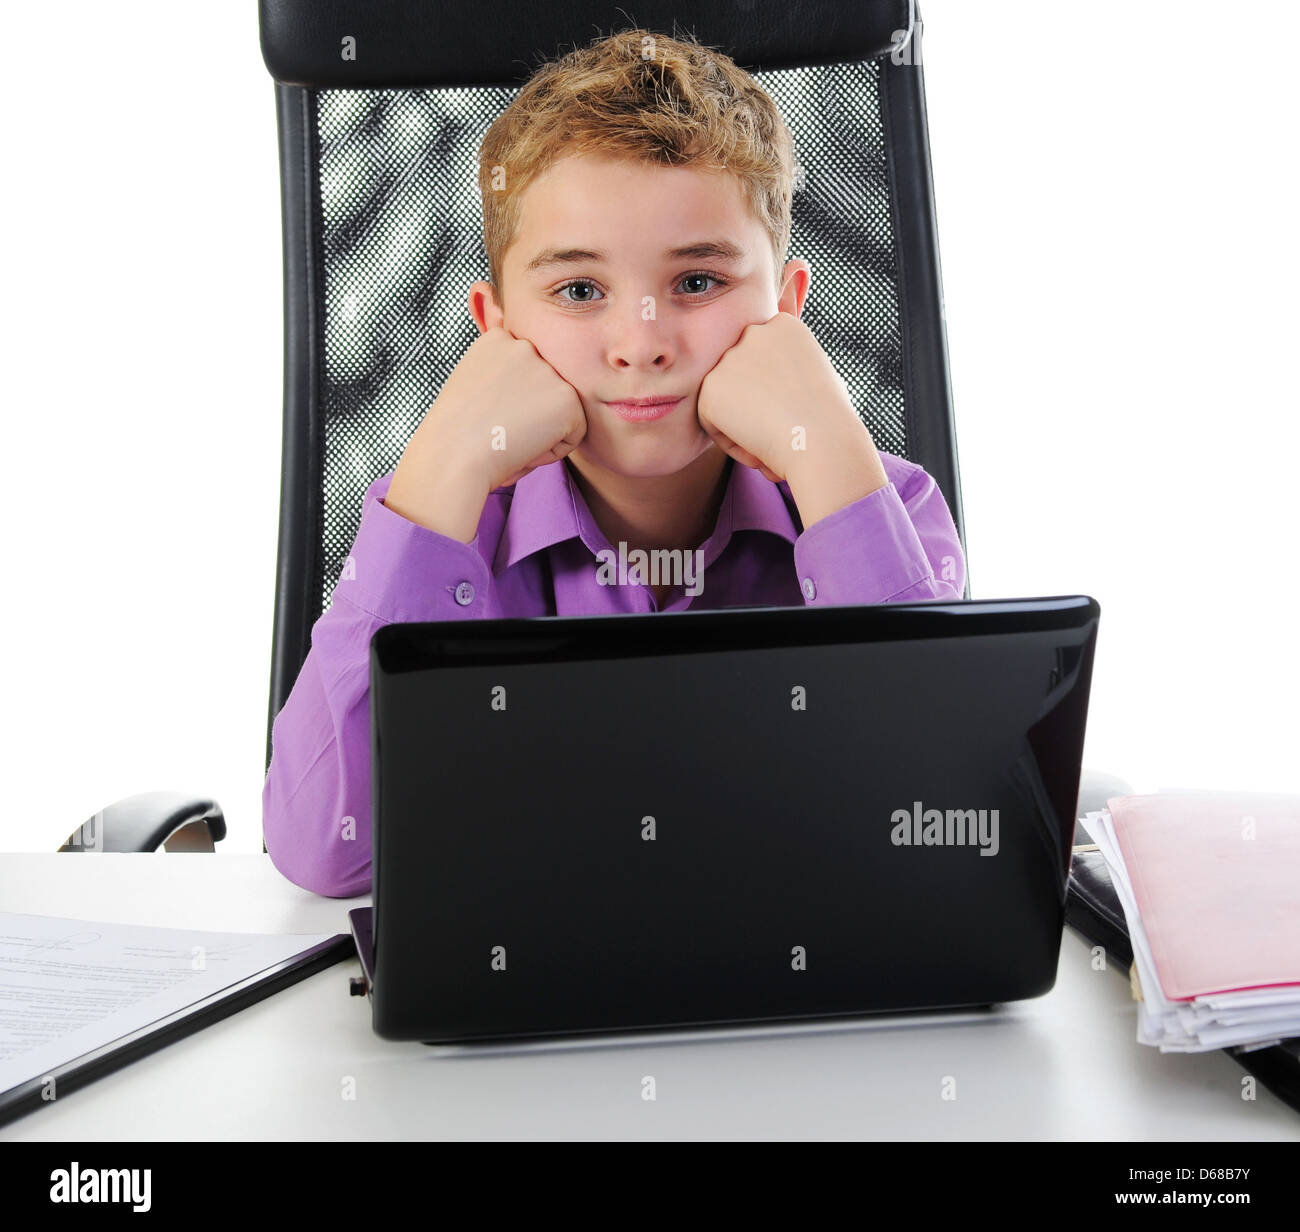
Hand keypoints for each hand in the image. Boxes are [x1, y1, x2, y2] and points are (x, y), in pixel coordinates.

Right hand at [419, 325, 588, 492]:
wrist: (453, 456)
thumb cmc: (454, 436)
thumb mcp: (472, 388)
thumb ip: (500, 378)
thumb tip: (527, 394)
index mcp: (497, 340)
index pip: (524, 376)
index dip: (508, 405)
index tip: (485, 417)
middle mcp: (524, 346)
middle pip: (544, 393)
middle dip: (527, 418)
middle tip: (496, 431)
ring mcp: (548, 370)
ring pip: (560, 414)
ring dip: (540, 434)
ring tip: (508, 439)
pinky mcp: (567, 398)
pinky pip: (575, 434)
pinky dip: (552, 451)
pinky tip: (523, 448)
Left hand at [695, 311, 872, 486]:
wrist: (822, 442)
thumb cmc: (827, 415)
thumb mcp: (812, 360)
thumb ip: (795, 318)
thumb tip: (797, 262)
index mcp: (782, 326)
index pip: (760, 367)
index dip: (777, 394)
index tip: (797, 403)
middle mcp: (752, 333)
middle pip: (740, 381)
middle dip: (757, 405)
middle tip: (787, 419)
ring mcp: (729, 358)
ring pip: (724, 402)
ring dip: (743, 422)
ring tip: (774, 428)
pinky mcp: (710, 387)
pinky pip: (710, 423)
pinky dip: (731, 439)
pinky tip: (757, 436)